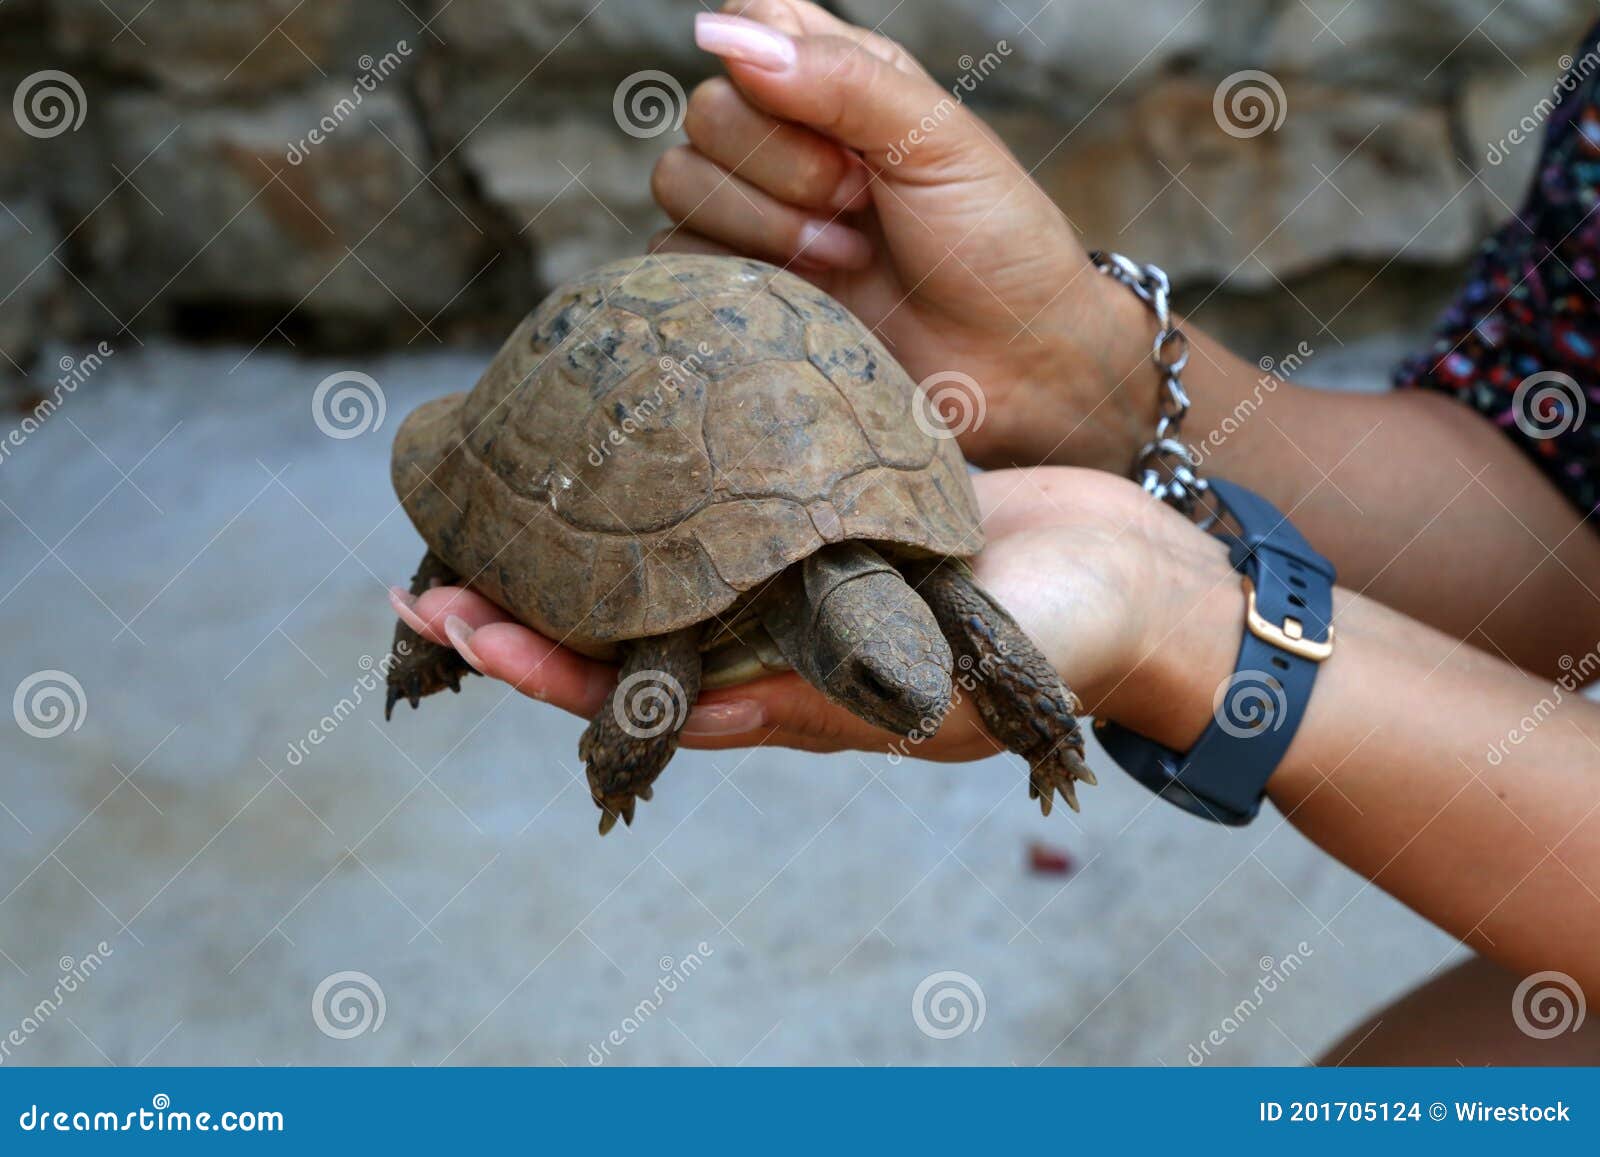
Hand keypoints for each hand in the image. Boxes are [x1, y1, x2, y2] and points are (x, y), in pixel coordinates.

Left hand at [391, 469, 1235, 761]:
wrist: (1147, 583)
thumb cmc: (1071, 639)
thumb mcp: (960, 673)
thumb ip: (846, 693)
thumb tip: (720, 712)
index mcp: (803, 693)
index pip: (647, 687)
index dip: (549, 669)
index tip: (458, 631)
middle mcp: (789, 638)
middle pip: (636, 626)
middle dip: (536, 607)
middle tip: (431, 567)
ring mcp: (811, 575)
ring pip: (674, 560)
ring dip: (591, 536)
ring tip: (504, 488)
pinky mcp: (844, 511)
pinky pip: (741, 499)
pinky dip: (677, 480)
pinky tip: (630, 437)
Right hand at [649, 0, 1158, 470]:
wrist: (1013, 362)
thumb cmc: (996, 244)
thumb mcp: (939, 141)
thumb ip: (842, 79)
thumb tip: (727, 38)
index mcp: (836, 82)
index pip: (750, 25)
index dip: (771, 65)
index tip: (838, 122)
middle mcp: (784, 141)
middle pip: (705, 108)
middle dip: (785, 162)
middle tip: (862, 199)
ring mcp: (755, 217)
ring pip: (679, 180)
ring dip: (767, 222)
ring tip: (849, 256)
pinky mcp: (737, 292)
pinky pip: (673, 260)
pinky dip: (735, 275)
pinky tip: (811, 294)